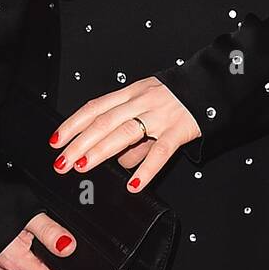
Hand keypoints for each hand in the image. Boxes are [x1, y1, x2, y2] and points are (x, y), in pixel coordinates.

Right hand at [0, 210, 76, 269]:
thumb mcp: (28, 212)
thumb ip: (49, 231)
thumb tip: (69, 247)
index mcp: (15, 261)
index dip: (64, 265)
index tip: (67, 247)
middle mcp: (5, 268)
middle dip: (48, 255)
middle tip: (44, 231)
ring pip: (29, 264)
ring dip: (35, 250)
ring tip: (29, 227)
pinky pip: (16, 256)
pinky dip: (22, 245)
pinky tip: (19, 229)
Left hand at [48, 75, 200, 191]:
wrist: (212, 85)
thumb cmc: (177, 98)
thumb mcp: (149, 107)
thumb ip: (133, 134)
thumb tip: (117, 162)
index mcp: (132, 93)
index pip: (95, 107)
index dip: (74, 123)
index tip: (56, 141)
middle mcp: (142, 101)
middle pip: (104, 121)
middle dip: (79, 142)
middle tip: (62, 161)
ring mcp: (160, 114)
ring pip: (125, 131)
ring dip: (101, 150)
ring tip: (83, 166)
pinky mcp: (179, 129)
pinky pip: (160, 151)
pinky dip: (146, 168)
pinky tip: (133, 184)